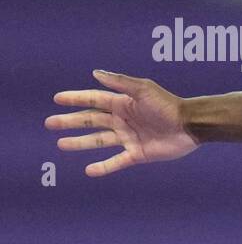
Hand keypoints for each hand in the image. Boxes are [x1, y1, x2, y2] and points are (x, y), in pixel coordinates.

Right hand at [46, 70, 197, 175]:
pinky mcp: (138, 154)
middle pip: (91, 121)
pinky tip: (89, 170)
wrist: (189, 125)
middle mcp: (123, 120)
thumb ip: (120, 83)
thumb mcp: (143, 89)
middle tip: (50, 124)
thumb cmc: (168, 105)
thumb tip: (96, 73)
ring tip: (61, 144)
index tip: (57, 99)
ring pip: (99, 141)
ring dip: (80, 143)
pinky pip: (117, 161)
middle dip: (71, 122)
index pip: (94, 100)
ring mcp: (129, 137)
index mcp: (123, 103)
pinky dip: (103, 167)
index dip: (76, 99)